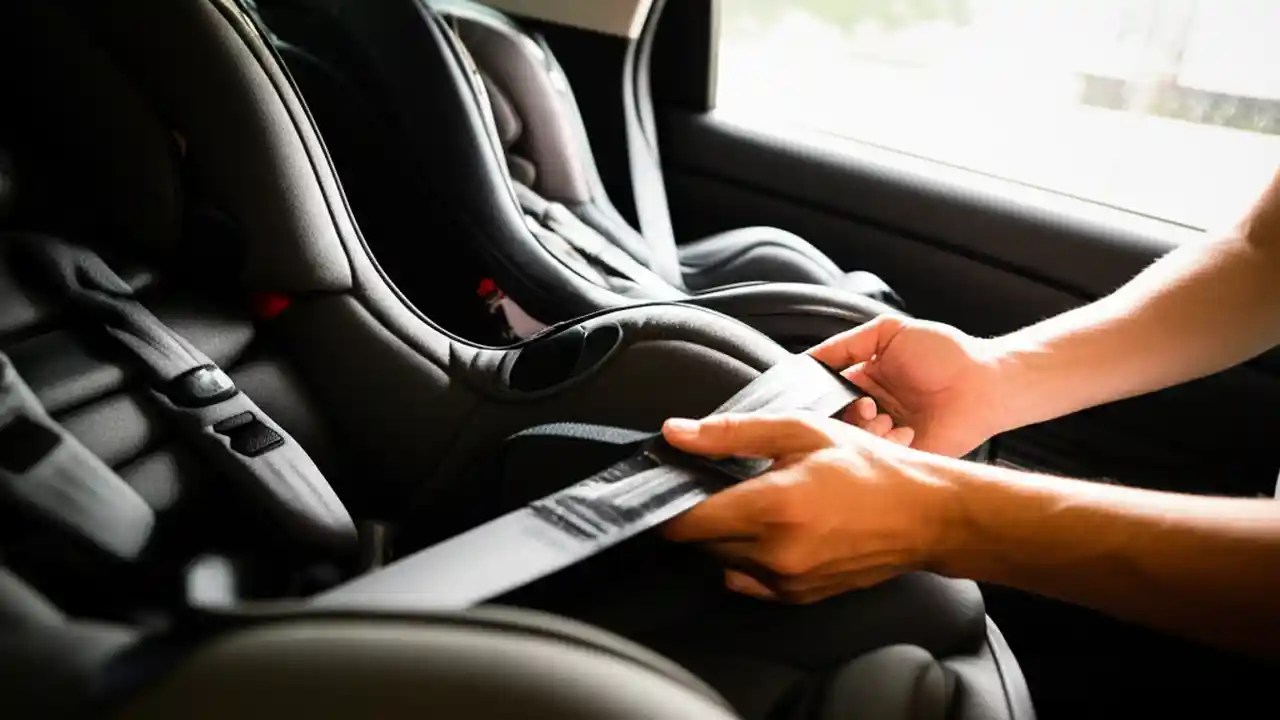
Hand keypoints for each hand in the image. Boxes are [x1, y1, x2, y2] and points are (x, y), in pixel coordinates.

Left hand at [658, 413, 952, 603]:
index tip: (667, 481)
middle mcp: (774, 553)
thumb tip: (676, 433)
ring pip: (721, 561)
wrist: (924, 515)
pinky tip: (769, 529)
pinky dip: (745, 556)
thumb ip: (731, 433)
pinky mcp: (797, 597)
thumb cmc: (868, 468)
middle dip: (697, 513)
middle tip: (715, 483)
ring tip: (749, 503)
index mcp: (771, 508)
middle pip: (698, 543)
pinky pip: (746, 579)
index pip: (684, 522)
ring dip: (722, 535)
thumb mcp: (800, 430)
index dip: (666, 502)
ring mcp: (785, 582)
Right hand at [810, 314, 1007, 456]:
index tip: (814, 394)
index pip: (827, 391)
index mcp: (865, 381)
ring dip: (863, 429)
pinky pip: (877, 456)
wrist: (984, 382)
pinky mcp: (902, 455)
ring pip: (851, 439)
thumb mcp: (889, 331)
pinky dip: (886, 444)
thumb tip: (806, 358)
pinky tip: (905, 431)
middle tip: (862, 405)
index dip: (818, 394)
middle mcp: (871, 408)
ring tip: (882, 417)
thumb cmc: (944, 353)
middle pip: (834, 418)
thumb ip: (847, 343)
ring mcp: (886, 433)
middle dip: (840, 414)